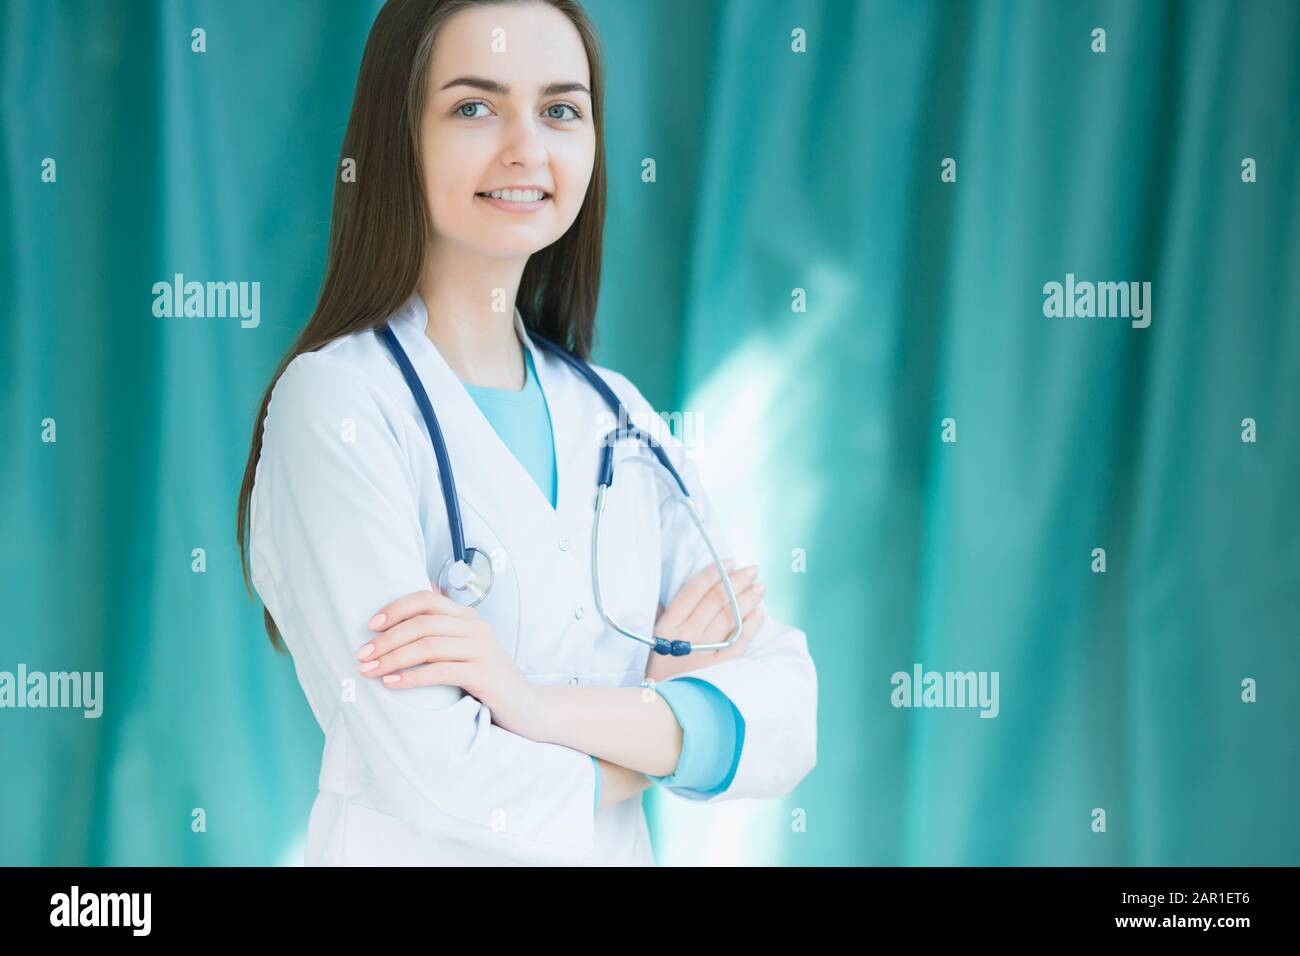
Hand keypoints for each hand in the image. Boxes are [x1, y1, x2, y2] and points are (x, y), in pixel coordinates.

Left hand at [354, 583, 540, 736]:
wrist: (528, 708)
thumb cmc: (489, 681)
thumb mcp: (466, 652)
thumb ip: (442, 635)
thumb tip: (402, 622)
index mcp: (469, 618)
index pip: (426, 599)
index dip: (396, 608)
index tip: (370, 625)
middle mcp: (476, 628)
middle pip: (422, 623)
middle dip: (386, 638)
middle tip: (360, 655)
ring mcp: (482, 650)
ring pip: (428, 645)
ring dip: (392, 658)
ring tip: (369, 670)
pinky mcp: (483, 675)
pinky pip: (439, 671)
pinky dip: (411, 677)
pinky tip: (391, 684)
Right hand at [644, 559, 765, 682]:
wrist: (658, 703)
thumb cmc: (655, 666)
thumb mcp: (652, 635)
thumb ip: (663, 611)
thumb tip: (681, 590)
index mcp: (668, 624)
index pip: (694, 590)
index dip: (714, 573)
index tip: (729, 562)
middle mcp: (686, 636)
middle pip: (716, 602)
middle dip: (737, 582)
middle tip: (752, 570)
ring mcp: (703, 652)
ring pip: (729, 619)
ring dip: (747, 600)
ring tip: (760, 587)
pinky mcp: (717, 668)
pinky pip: (737, 642)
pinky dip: (750, 627)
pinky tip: (759, 614)